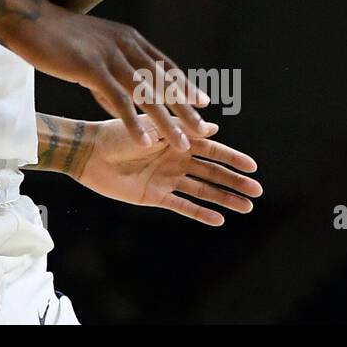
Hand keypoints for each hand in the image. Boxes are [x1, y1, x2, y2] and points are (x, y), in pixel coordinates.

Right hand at [8, 11, 208, 151]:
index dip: (184, 84)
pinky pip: (119, 100)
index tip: (203, 102)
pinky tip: (144, 141)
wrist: (29, 19)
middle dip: (185, 108)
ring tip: (181, 143)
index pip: (164, 64)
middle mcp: (125, 45)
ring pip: (147, 95)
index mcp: (127, 37)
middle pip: (163, 82)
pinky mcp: (92, 68)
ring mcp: (110, 56)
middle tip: (205, 128)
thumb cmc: (56, 36)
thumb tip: (117, 99)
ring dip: (167, 122)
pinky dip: (133, 122)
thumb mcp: (91, 49)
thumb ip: (108, 71)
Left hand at [69, 119, 261, 225]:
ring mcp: (166, 178)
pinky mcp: (155, 196)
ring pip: (201, 190)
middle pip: (211, 172)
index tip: (253, 167)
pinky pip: (182, 205)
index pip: (211, 149)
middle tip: (258, 191)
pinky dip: (199, 212)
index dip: (232, 158)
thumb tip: (213, 128)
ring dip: (223, 199)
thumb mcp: (150, 128)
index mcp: (175, 139)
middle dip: (234, 181)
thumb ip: (180, 131)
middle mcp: (175, 159)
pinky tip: (219, 219)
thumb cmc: (116, 133)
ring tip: (247, 208)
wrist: (88, 152)